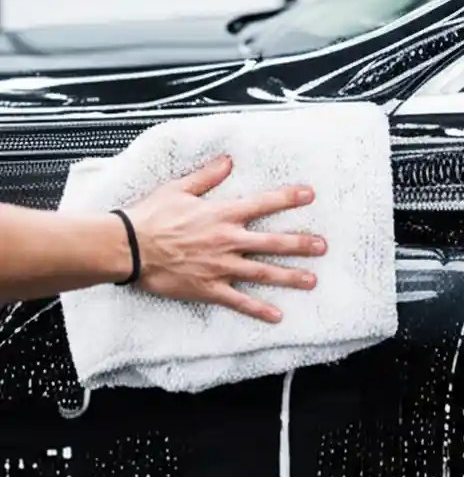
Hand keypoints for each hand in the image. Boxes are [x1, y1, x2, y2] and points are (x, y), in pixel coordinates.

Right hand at [123, 155, 326, 322]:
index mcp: (221, 215)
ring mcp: (221, 266)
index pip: (263, 204)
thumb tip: (228, 160)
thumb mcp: (178, 189)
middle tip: (323, 246)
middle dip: (301, 244)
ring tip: (312, 280)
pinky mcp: (209, 287)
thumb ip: (207, 176)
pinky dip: (258, 309)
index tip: (310, 194)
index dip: (288, 198)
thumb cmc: (149, 217)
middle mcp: (227, 240)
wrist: (127, 248)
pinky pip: (239, 301)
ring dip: (290, 277)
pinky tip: (278, 316)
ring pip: (263, 272)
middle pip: (273, 242)